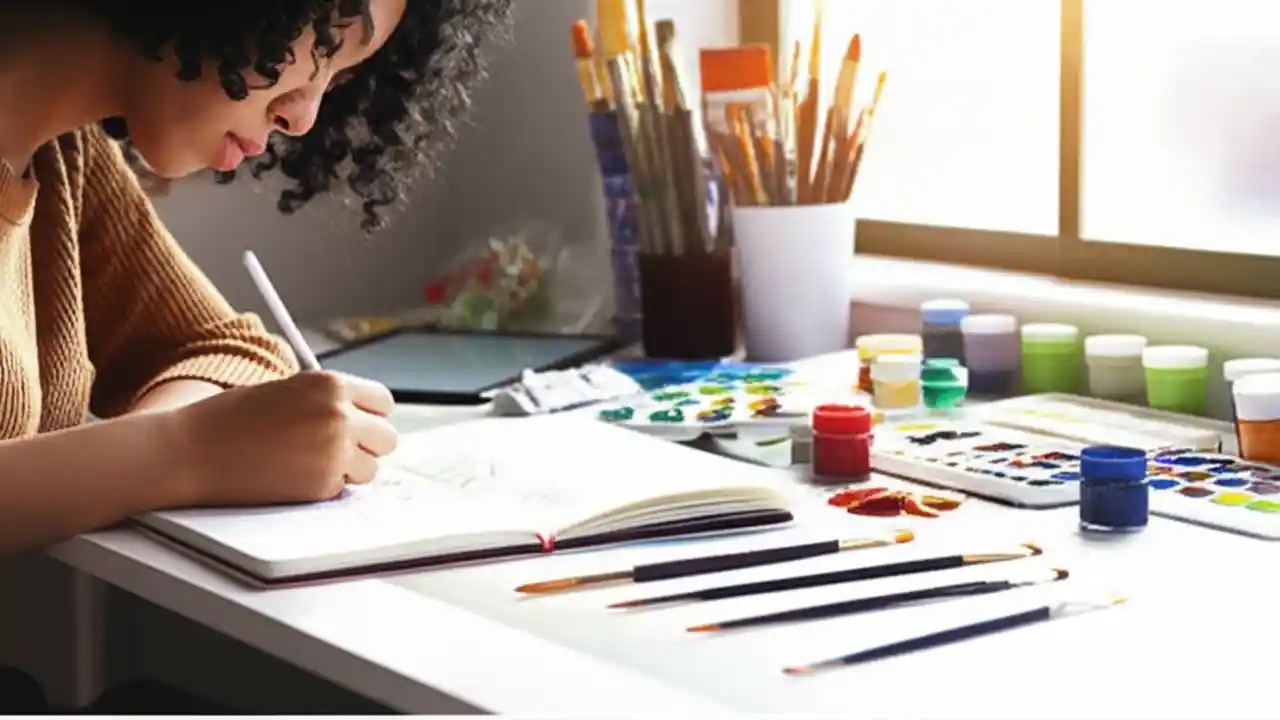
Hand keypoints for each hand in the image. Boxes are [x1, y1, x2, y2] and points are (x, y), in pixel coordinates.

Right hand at [163, 370, 398, 506]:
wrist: (192, 450)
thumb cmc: (231, 418)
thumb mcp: (287, 391)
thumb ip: (327, 401)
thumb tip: (360, 418)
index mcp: (332, 384)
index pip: (383, 402)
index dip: (370, 415)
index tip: (359, 424)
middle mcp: (340, 416)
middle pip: (387, 439)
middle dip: (367, 445)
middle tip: (339, 449)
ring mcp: (334, 452)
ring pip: (371, 469)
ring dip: (349, 470)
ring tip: (310, 463)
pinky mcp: (322, 485)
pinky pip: (342, 489)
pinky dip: (324, 487)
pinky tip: (292, 476)